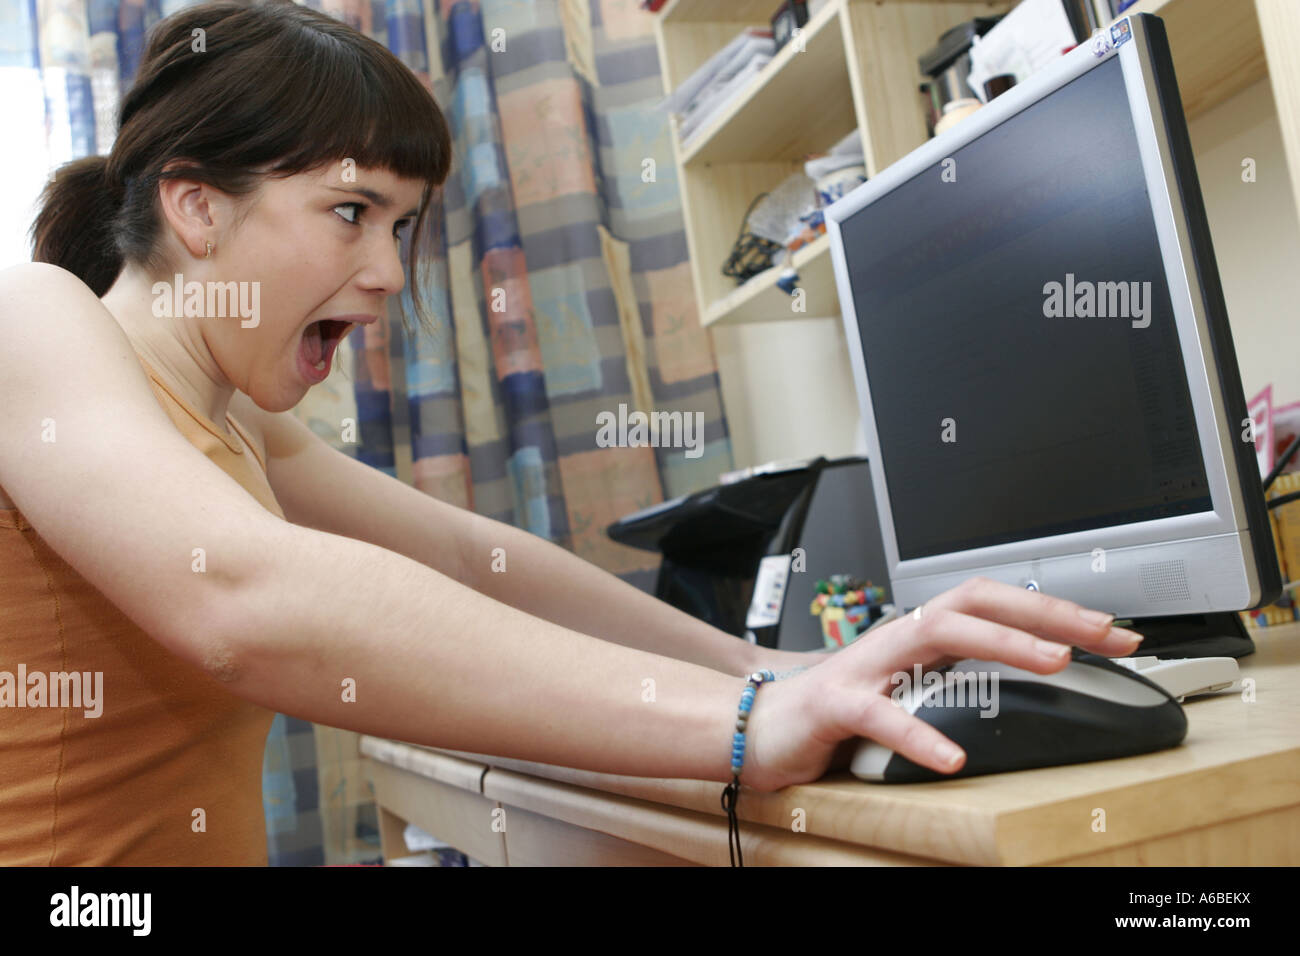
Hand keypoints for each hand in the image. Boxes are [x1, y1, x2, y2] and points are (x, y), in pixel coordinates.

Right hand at [736, 577, 1142, 792]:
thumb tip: (1027, 684)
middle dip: (1045, 612)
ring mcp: (865, 667)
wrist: (754, 727)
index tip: (1116, 632)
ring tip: (1055, 664)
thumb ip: (954, 682)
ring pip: (937, 635)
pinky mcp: (835, 706)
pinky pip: (880, 715)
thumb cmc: (835, 714)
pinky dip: (918, 736)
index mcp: (917, 638)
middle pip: (974, 601)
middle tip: (1107, 633)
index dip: (1053, 611)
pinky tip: (952, 759)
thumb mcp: (906, 693)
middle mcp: (896, 640)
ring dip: (1002, 644)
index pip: (992, 604)